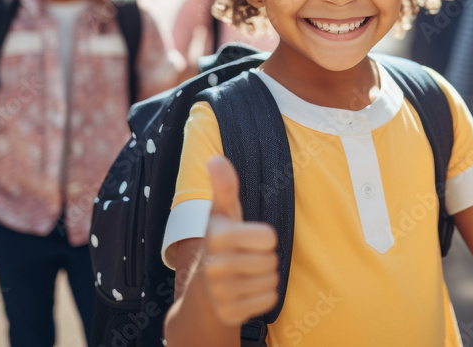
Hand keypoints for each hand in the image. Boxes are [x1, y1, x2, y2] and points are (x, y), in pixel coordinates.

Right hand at [200, 156, 278, 325]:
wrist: (201, 292)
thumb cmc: (219, 244)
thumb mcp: (221, 214)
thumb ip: (224, 186)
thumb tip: (216, 159)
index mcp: (216, 236)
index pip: (269, 238)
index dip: (264, 238)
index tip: (247, 239)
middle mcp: (214, 265)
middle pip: (271, 261)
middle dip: (264, 259)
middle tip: (245, 258)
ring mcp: (220, 293)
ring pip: (271, 281)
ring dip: (264, 278)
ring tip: (245, 274)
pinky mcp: (230, 313)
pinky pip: (269, 300)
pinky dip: (263, 296)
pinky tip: (246, 291)